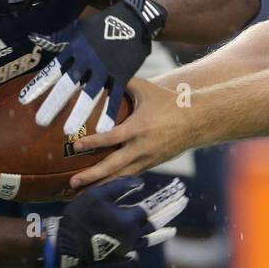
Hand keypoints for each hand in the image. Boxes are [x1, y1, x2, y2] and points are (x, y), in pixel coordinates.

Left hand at [22, 0, 165, 134]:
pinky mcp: (121, 75)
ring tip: (69, 130)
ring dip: (79, 113)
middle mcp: (87, 61)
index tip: (24, 101)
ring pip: (90, 94)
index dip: (39, 85)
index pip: (52, 70)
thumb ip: (57, 37)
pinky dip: (108, 112)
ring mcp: (105, 69)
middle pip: (68, 85)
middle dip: (54, 103)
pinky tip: (102, 128)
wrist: (134, 20)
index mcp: (74, 49)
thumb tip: (34, 37)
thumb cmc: (102, 23)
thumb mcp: (78, 27)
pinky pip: (114, 96)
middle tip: (41, 122)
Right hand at [41, 176, 186, 267]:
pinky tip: (144, 245)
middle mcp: (133, 236)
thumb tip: (142, 182)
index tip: (180, 187)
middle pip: (158, 221)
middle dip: (172, 209)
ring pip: (149, 239)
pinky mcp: (118, 257)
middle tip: (184, 200)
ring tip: (173, 229)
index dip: (169, 195)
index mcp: (129, 219)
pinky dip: (142, 246)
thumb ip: (121, 186)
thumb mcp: (98, 194)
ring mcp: (126, 248)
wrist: (64, 245)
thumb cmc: (80, 216)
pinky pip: (135, 251)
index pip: (155, 205)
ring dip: (162, 232)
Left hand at [67, 77, 200, 189]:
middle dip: (92, 175)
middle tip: (72, 182)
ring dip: (100, 185)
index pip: (111, 138)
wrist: (197, 121)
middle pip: (113, 166)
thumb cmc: (169, 103)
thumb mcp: (146, 89)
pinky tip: (100, 187)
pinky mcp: (151, 164)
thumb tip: (103, 74)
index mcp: (138, 128)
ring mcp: (147, 159)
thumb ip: (124, 83)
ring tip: (80, 192)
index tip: (76, 146)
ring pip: (120, 176)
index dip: (92, 143)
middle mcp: (141, 148)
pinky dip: (114, 182)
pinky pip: (129, 176)